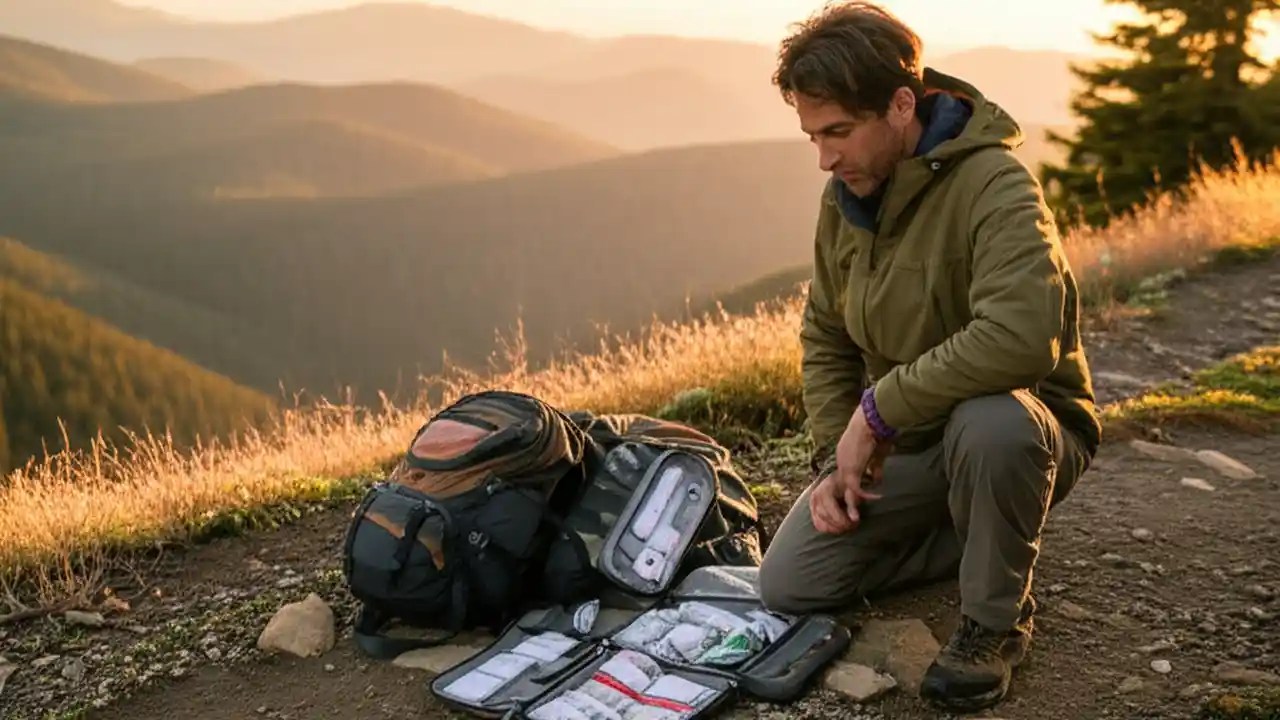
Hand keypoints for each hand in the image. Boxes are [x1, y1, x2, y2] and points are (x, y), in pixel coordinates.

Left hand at [809, 407, 883, 533]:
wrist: (872, 420)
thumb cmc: (877, 430)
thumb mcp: (877, 454)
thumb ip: (876, 467)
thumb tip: (877, 480)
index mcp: (846, 454)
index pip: (846, 475)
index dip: (853, 487)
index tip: (860, 498)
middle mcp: (841, 460)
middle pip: (841, 485)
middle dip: (848, 500)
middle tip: (852, 515)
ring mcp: (844, 465)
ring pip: (846, 490)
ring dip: (852, 505)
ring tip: (856, 519)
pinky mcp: (851, 469)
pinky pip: (855, 489)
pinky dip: (864, 496)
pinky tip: (875, 499)